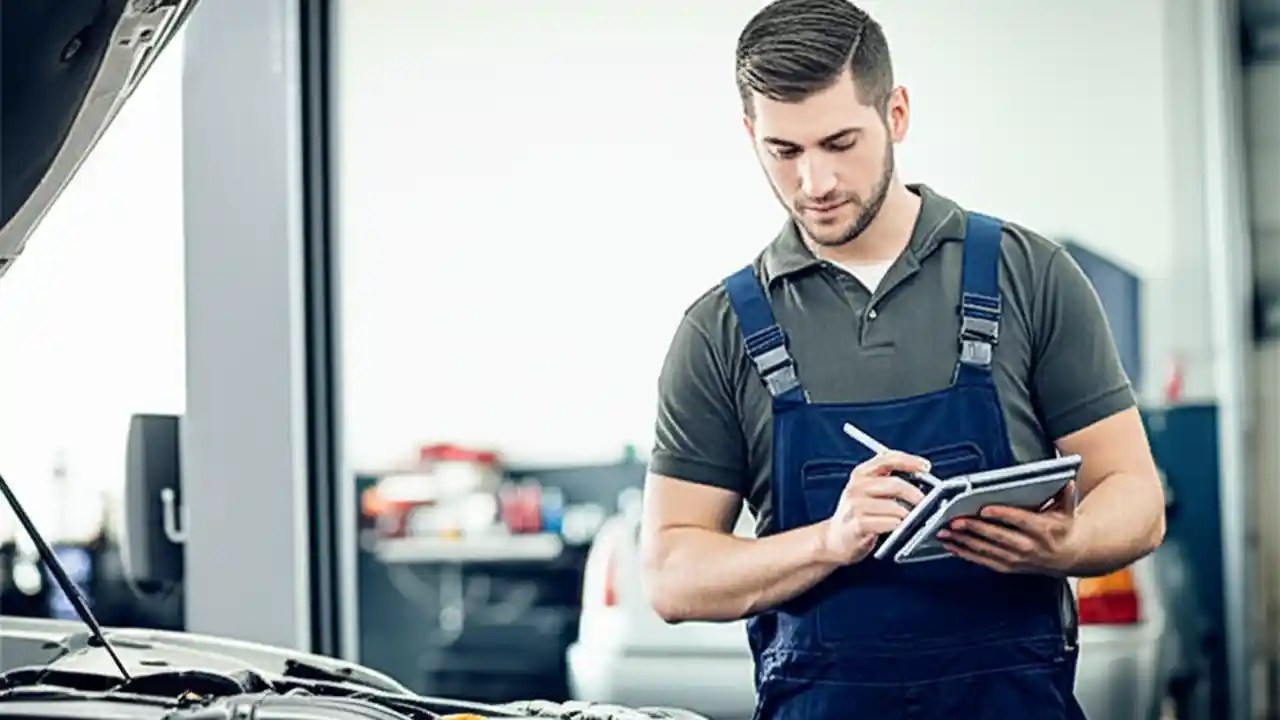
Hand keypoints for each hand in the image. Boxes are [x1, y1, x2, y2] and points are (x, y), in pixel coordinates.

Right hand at [821, 451, 929, 564]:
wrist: (834, 539)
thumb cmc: (858, 515)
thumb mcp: (868, 492)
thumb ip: (889, 481)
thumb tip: (920, 478)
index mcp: (861, 474)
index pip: (888, 458)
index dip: (910, 461)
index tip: (926, 467)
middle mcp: (856, 487)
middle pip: (893, 484)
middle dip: (914, 493)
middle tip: (925, 502)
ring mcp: (855, 506)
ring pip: (892, 506)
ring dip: (907, 514)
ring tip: (911, 519)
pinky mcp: (857, 525)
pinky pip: (886, 523)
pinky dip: (896, 525)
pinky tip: (898, 527)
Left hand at [937, 480, 1081, 574]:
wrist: (1068, 557)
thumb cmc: (1062, 529)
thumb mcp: (1067, 510)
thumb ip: (1064, 494)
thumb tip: (1066, 480)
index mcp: (1043, 530)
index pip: (1020, 521)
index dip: (1002, 515)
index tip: (985, 509)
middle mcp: (1028, 546)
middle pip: (998, 536)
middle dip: (974, 529)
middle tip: (955, 521)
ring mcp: (1017, 559)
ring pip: (986, 551)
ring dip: (964, 542)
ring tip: (946, 532)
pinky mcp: (1008, 567)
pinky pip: (983, 561)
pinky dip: (966, 554)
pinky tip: (952, 546)